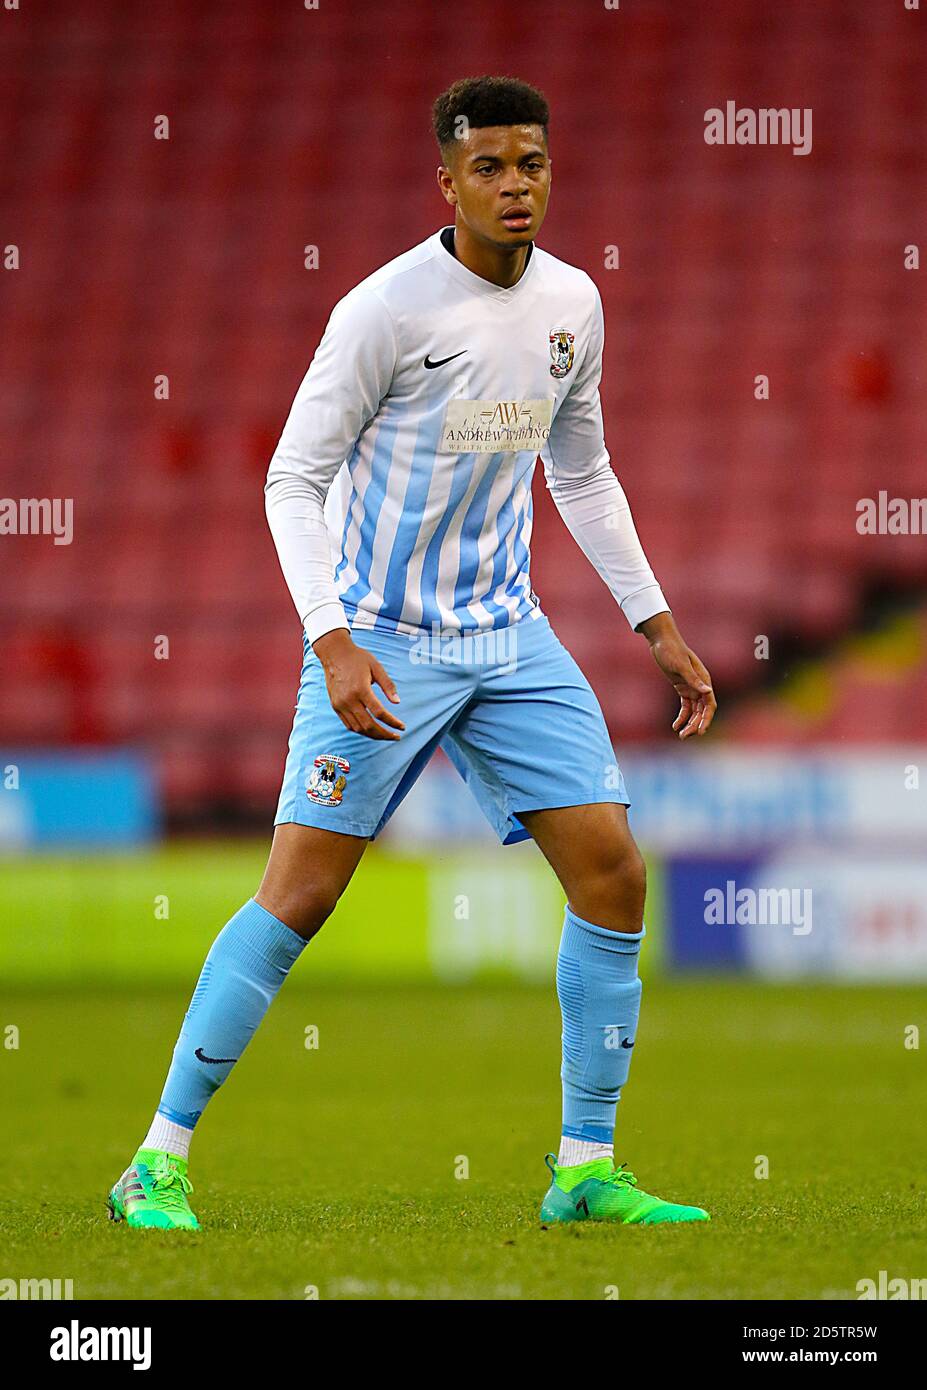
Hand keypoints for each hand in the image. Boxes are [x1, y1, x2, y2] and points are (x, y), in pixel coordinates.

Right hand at [312, 629, 404, 740]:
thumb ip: (388, 685)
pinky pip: (348, 725)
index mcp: (361, 689)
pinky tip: (371, 730)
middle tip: (396, 737)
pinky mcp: (335, 706)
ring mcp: (340, 705)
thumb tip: (397, 702)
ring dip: (373, 735)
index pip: (379, 713)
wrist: (334, 654)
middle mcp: (349, 700)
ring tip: (385, 735)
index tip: (402, 727)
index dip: (393, 722)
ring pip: (358, 728)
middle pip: (368, 725)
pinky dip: (361, 731)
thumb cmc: (357, 658)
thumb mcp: (377, 667)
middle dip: (384, 734)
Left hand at [638, 612, 716, 739]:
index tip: (700, 731)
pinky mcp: (682, 687)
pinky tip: (675, 726)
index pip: (709, 704)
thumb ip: (694, 679)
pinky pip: (685, 706)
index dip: (706, 719)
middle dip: (696, 724)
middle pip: (702, 710)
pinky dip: (682, 716)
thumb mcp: (681, 665)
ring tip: (680, 735)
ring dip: (689, 723)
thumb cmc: (672, 650)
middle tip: (685, 736)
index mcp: (704, 680)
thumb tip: (707, 692)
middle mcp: (700, 685)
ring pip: (694, 710)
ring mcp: (691, 687)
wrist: (662, 641)